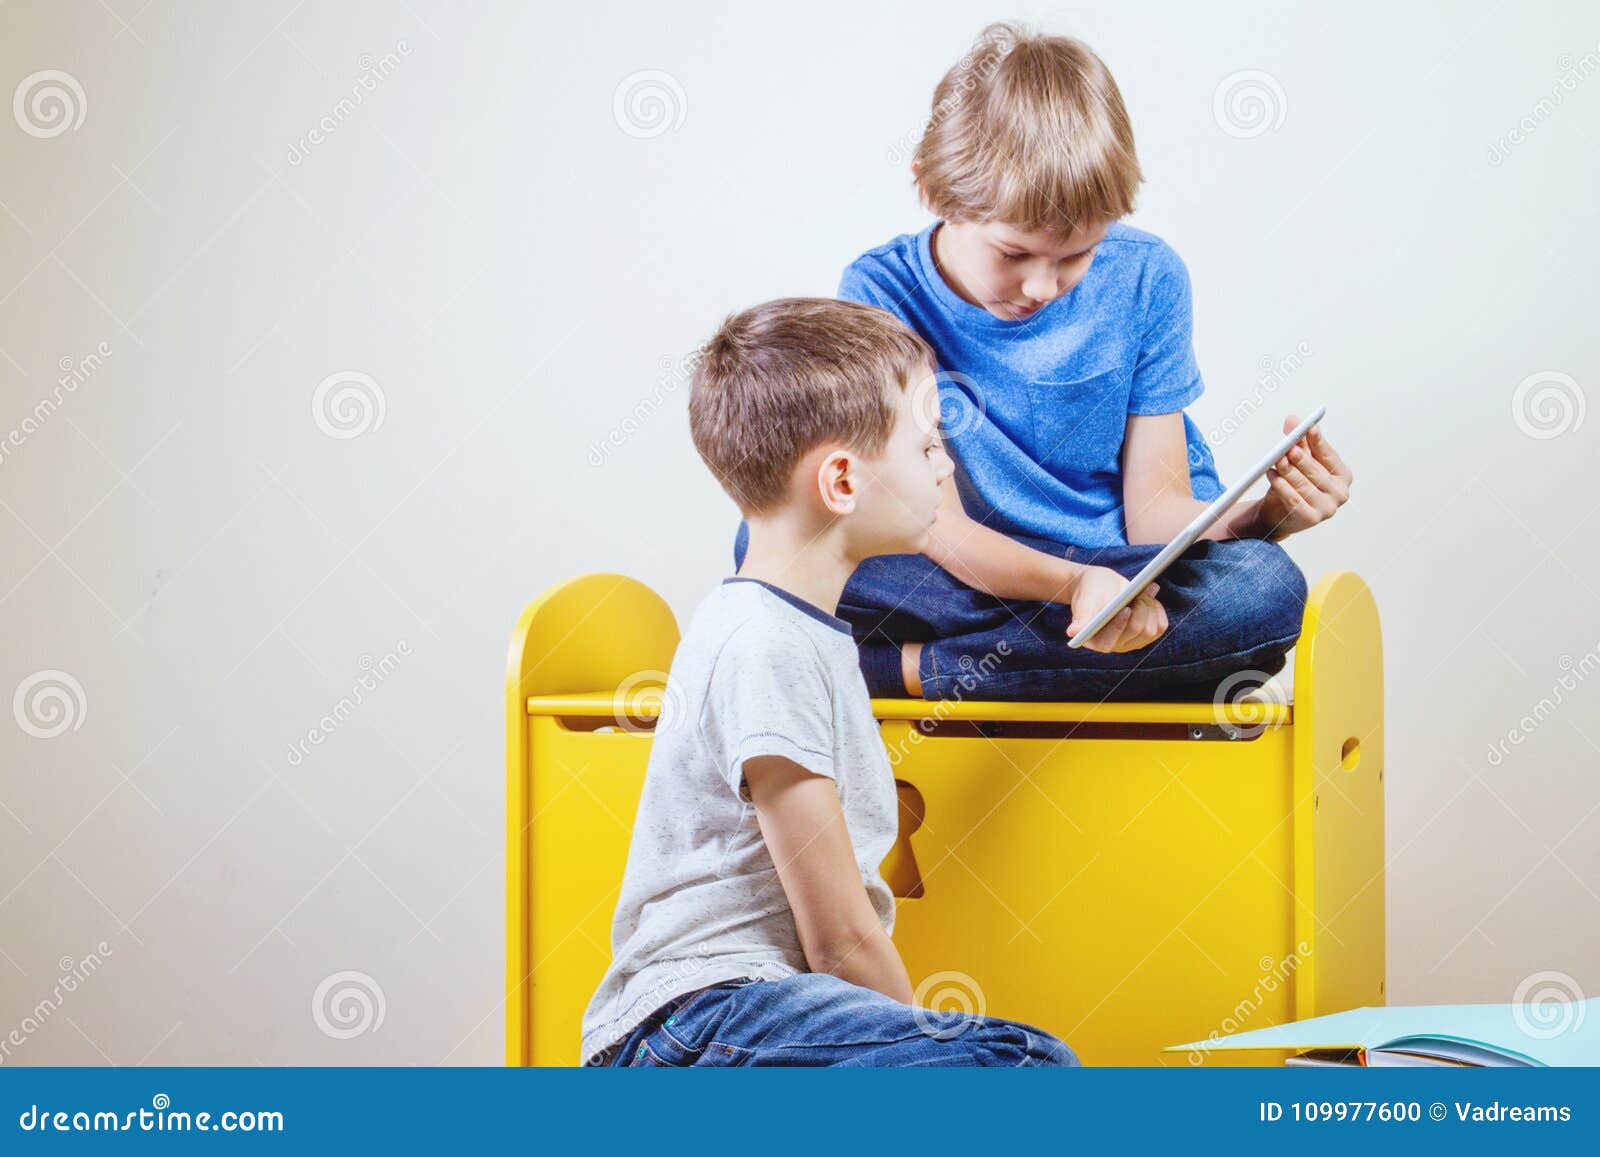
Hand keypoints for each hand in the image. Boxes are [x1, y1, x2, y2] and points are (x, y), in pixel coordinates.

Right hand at [1066, 566, 1168, 653]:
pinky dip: (1158, 611)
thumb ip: (1082, 615)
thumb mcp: (1085, 599)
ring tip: (1145, 590)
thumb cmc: (1090, 591)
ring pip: (1151, 630)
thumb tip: (1072, 632)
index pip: (1109, 641)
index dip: (1119, 625)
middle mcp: (1112, 646)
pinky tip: (1151, 599)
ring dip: (1151, 607)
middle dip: (1141, 608)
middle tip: (1139, 591)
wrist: (1100, 588)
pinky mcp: (1143, 636)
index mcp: (1093, 640)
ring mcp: (1129, 643)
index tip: (1126, 608)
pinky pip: (1160, 627)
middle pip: (1136, 631)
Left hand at [1255, 415, 1352, 539]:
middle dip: (1301, 457)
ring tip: (1276, 460)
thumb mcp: (1298, 462)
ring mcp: (1327, 508)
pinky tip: (1272, 476)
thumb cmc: (1293, 485)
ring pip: (1304, 485)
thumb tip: (1294, 420)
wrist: (1278, 515)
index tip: (1308, 427)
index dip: (1317, 441)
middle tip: (1288, 446)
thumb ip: (1298, 442)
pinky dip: (1282, 487)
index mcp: (1342, 476)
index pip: (1329, 455)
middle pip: (1317, 471)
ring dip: (1289, 471)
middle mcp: (1340, 493)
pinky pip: (1294, 500)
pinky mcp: (1311, 519)